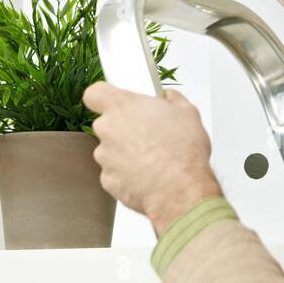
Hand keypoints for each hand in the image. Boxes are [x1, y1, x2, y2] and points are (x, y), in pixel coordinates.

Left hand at [82, 80, 222, 234]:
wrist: (179, 189)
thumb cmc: (182, 151)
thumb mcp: (187, 112)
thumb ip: (172, 99)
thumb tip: (169, 98)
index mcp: (123, 106)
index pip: (95, 93)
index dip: (104, 96)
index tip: (115, 100)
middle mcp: (108, 129)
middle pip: (107, 123)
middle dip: (124, 127)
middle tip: (148, 132)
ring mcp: (105, 157)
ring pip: (111, 150)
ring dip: (127, 152)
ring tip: (153, 157)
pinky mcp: (108, 180)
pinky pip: (115, 173)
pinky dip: (128, 174)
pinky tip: (148, 174)